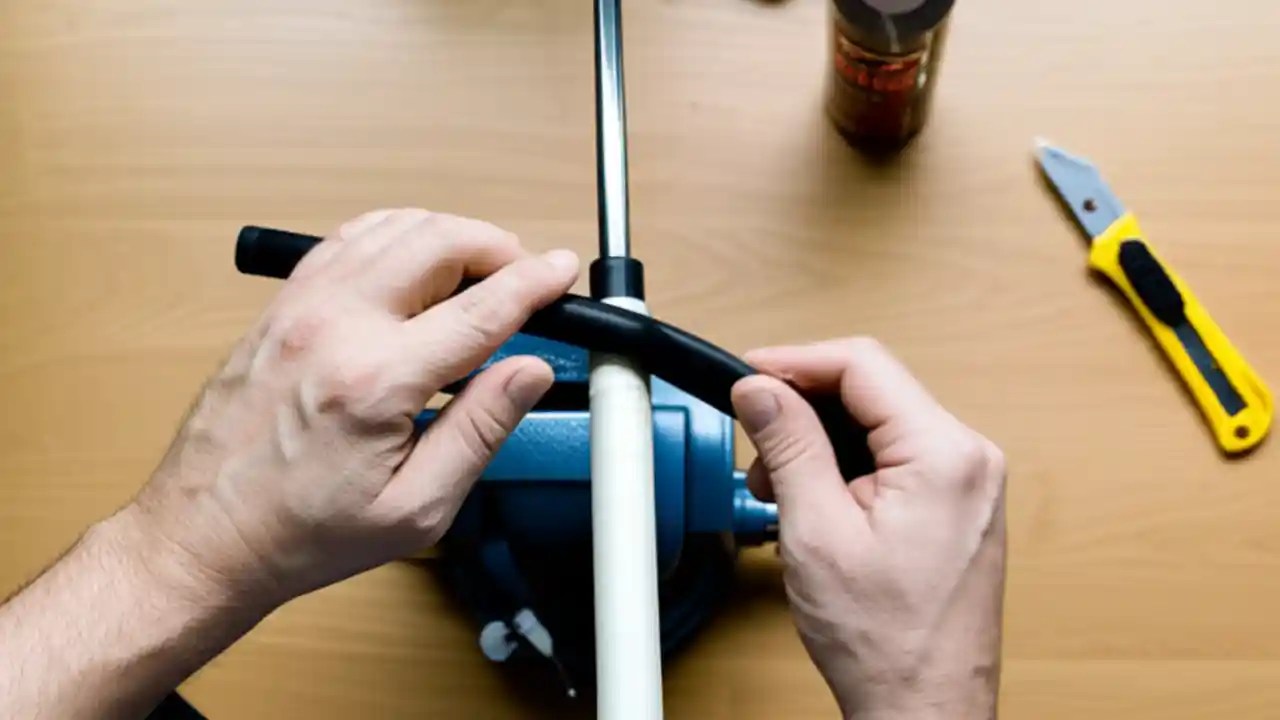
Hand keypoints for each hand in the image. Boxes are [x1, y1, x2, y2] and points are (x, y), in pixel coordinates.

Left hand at [126, 208, 579, 610]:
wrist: (206, 536)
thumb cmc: (303, 533)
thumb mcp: (417, 508)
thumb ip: (480, 430)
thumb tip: (529, 372)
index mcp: (375, 382)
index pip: (479, 309)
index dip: (533, 283)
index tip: (562, 271)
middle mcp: (334, 327)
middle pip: (436, 241)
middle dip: (495, 246)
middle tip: (523, 275)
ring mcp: (299, 308)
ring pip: (391, 227)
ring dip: (447, 235)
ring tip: (477, 271)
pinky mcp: (279, 307)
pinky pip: (347, 240)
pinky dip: (395, 236)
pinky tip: (416, 261)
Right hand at [731, 339, 1005, 719]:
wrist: (926, 710)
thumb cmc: (887, 642)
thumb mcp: (817, 532)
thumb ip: (789, 446)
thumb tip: (760, 388)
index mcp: (945, 455)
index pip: (863, 365)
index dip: (795, 361)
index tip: (748, 375)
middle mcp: (969, 457)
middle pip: (873, 390)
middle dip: (804, 408)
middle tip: (755, 443)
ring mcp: (968, 481)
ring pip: (879, 423)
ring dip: (820, 441)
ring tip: (778, 488)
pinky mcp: (957, 504)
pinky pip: (896, 457)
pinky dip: (846, 466)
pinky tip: (812, 502)